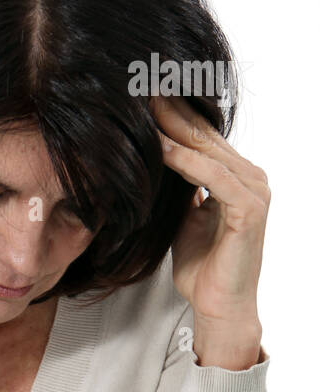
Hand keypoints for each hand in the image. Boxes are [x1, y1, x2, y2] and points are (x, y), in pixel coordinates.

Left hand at [152, 96, 268, 367]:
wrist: (218, 307)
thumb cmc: (201, 268)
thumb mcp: (182, 219)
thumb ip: (177, 189)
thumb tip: (152, 163)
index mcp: (234, 175)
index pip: (201, 135)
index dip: (171, 113)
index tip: (139, 93)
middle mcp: (249, 176)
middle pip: (205, 134)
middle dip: (170, 110)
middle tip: (138, 84)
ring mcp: (254, 190)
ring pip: (209, 150)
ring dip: (174, 128)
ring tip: (144, 106)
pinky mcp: (250, 208)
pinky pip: (215, 177)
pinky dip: (186, 162)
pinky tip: (160, 148)